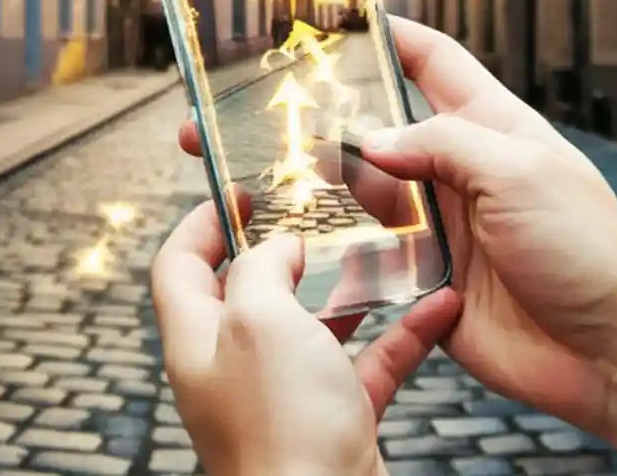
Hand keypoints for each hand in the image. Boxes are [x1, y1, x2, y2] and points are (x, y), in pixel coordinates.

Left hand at [151, 200, 461, 475]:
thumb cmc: (281, 428)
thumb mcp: (258, 320)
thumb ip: (261, 266)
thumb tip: (279, 248)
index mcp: (198, 339)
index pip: (179, 265)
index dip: (202, 221)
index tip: (241, 189)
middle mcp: (235, 367)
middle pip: (251, 292)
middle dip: (288, 250)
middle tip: (321, 215)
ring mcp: (285, 397)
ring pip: (315, 326)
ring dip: (349, 289)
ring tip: (381, 252)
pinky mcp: (335, 422)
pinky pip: (368, 365)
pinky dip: (400, 334)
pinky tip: (437, 307)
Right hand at [178, 17, 616, 437]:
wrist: (613, 352)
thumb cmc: (590, 251)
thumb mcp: (520, 172)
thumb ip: (443, 144)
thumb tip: (372, 139)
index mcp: (490, 129)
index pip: (434, 64)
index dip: (389, 37)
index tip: (336, 17)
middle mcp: (459, 174)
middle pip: (382, 132)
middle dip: (328, 119)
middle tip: (268, 111)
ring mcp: (443, 230)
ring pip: (367, 199)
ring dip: (325, 189)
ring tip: (266, 177)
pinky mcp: (428, 284)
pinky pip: (372, 262)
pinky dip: (340, 255)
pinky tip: (303, 248)